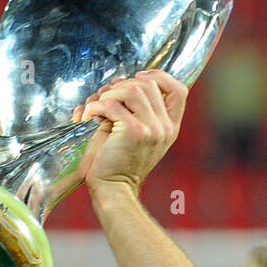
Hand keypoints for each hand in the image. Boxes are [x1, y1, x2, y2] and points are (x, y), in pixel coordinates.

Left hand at [72, 69, 186, 195]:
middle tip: (105, 99)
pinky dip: (95, 106)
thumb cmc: (116, 163)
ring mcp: (152, 129)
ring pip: (132, 90)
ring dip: (109, 94)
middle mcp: (165, 127)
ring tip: (97, 107)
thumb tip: (114, 83)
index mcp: (169, 127)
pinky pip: (112, 104)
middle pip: (149, 85)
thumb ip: (134, 112)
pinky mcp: (135, 132)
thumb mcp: (133, 135)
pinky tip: (87, 116)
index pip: (179, 90)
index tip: (137, 76)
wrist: (113, 190)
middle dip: (122, 86)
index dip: (159, 77)